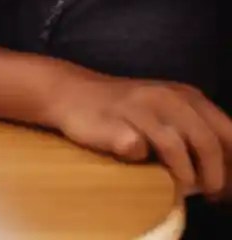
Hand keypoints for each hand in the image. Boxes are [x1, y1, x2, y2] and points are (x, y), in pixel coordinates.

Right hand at [50, 74, 231, 200]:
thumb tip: (227, 171)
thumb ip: (196, 130)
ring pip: (175, 148)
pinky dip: (140, 160)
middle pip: (206, 142)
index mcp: (187, 95)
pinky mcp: (113, 124)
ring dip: (183, 175)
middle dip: (214, 176)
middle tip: (209, 193)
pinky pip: (135, 148)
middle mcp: (166, 97)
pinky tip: (138, 163)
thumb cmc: (125, 109)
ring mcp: (138, 109)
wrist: (70, 93)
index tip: (227, 186)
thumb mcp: (168, 109)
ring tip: (180, 189)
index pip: (227, 132)